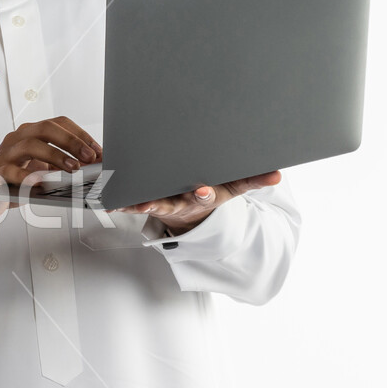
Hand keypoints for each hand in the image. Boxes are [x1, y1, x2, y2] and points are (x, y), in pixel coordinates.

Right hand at [0, 116, 101, 227]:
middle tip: (89, 157)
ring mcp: (6, 153)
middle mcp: (18, 138)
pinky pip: (13, 171)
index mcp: (31, 133)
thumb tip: (91, 165)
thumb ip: (60, 164)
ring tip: (72, 168)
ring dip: (56, 155)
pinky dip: (29, 177)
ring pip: (31, 145)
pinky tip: (43, 183)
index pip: (59, 123)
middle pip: (46, 129)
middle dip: (72, 141)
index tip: (97, 150)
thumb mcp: (40, 169)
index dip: (81, 134)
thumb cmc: (13, 181)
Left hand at [118, 171, 282, 234]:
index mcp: (202, 197)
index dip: (203, 194)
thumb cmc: (211, 193)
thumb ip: (254, 179)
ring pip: (147, 205)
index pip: (205, 196)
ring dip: (134, 205)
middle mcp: (179, 202)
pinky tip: (108, 200)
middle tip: (148, 203)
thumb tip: (278, 174)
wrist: (192, 213)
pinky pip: (131, 202)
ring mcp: (161, 204)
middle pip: (170, 204)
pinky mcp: (145, 202)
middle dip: (160, 203)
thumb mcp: (234, 187)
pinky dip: (120, 201)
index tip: (202, 190)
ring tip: (122, 204)